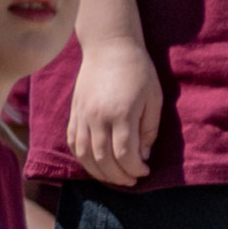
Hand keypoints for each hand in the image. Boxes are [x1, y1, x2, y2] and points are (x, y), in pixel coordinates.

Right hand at [64, 36, 163, 187]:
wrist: (109, 48)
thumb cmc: (138, 71)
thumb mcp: (154, 98)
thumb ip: (149, 129)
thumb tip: (143, 155)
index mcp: (121, 114)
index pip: (124, 154)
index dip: (134, 168)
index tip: (145, 171)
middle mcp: (97, 118)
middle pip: (103, 159)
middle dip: (119, 176)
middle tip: (132, 180)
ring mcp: (82, 116)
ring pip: (85, 155)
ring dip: (100, 172)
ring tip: (116, 177)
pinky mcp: (74, 113)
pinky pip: (73, 143)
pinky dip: (83, 159)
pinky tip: (95, 164)